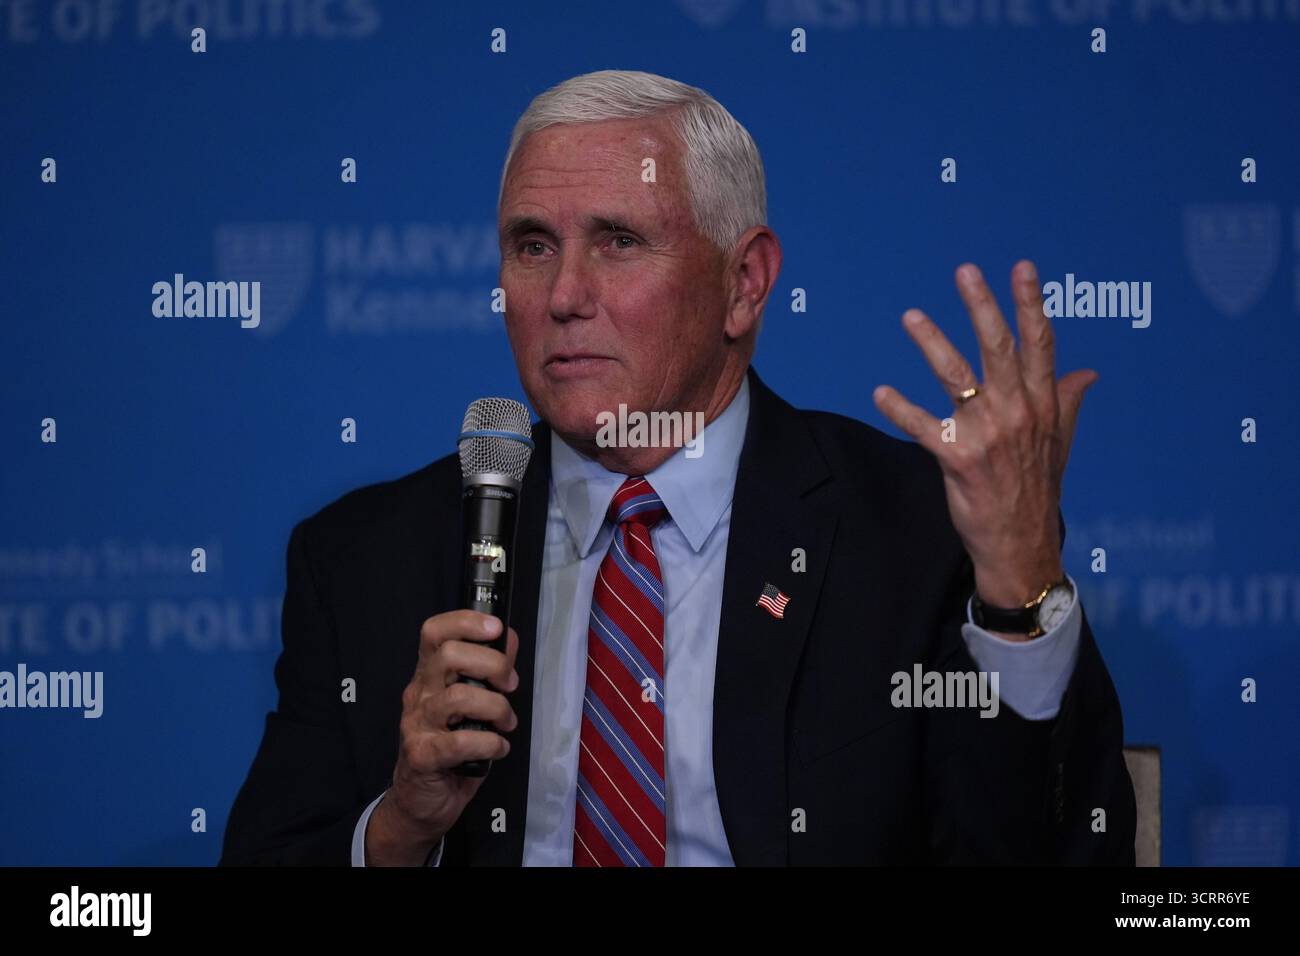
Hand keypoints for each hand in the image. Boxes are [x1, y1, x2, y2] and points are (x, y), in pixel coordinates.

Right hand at [366, 610, 519, 865]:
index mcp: (429, 676)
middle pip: (449, 655)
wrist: (421, 802)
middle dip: (492, 664)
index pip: (434, 632)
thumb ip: (488, 670)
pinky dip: (490, 744)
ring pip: (458, 697)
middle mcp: (419, 694)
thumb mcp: (472, 704)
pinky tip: (498, 749)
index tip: (496, 628)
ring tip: (506, 723)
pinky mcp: (422, 755)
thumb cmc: (451, 750)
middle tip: (510, 685)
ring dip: (496, 708)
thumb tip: (508, 638)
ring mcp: (417, 724)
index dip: (465, 621)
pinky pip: (460, 741)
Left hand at [872, 261, 1095, 623]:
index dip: (1031, 303)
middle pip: (998, 348)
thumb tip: (1089, 373)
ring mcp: (988, 434)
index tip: (1021, 268)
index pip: (1039, 344)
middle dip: (981, 306)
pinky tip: (880, 393)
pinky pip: (924, 426)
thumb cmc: (1035, 489)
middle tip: (965, 272)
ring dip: (932, 343)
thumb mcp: (1059, 442)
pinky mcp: (959, 458)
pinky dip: (900, 408)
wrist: (1021, 543)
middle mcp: (1018, 412)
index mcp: (1042, 404)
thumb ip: (1068, 401)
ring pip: (957, 377)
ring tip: (911, 316)